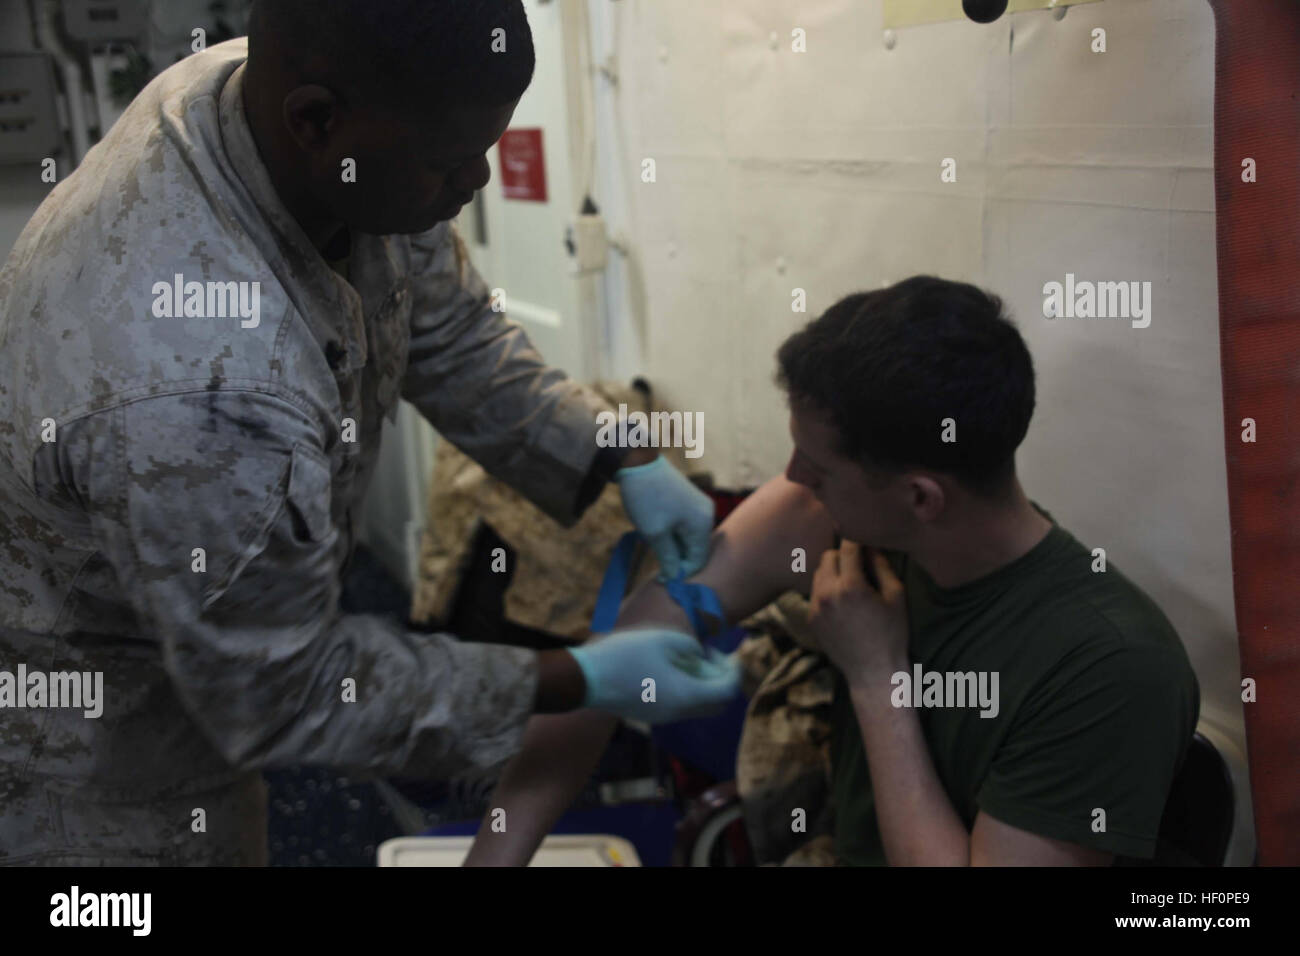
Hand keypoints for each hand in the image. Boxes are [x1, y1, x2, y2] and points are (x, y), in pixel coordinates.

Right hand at [567, 627, 739, 722]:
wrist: (586, 679)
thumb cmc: (624, 655)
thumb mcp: (663, 639)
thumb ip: (690, 647)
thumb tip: (698, 656)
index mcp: (686, 695)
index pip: (727, 690)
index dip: (735, 670)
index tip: (728, 652)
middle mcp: (678, 713)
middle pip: (717, 705)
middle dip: (721, 681)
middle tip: (712, 657)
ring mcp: (662, 717)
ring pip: (697, 708)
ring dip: (702, 686)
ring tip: (688, 659)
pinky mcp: (649, 715)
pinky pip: (679, 707)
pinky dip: (686, 690)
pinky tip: (670, 669)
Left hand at [616, 456, 713, 578]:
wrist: (637, 462)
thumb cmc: (646, 499)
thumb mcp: (655, 534)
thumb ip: (668, 559)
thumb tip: (674, 578)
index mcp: (702, 524)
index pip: (698, 561)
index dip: (680, 572)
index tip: (659, 577)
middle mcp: (707, 514)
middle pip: (695, 549)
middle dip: (675, 557)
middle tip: (652, 554)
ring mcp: (699, 506)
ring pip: (688, 538)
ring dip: (671, 545)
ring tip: (652, 536)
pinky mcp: (689, 500)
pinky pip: (684, 526)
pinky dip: (671, 533)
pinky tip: (654, 527)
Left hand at [809, 540, 908, 685]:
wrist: (873, 671)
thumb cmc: (892, 634)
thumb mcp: (896, 597)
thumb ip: (882, 567)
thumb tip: (871, 546)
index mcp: (851, 586)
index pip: (848, 548)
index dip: (856, 539)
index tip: (862, 537)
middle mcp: (828, 594)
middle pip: (828, 557)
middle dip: (843, 556)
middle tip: (859, 564)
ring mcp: (815, 607)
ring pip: (818, 574)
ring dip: (833, 571)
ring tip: (851, 582)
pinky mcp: (810, 618)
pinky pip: (815, 593)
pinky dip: (826, 590)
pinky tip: (843, 601)